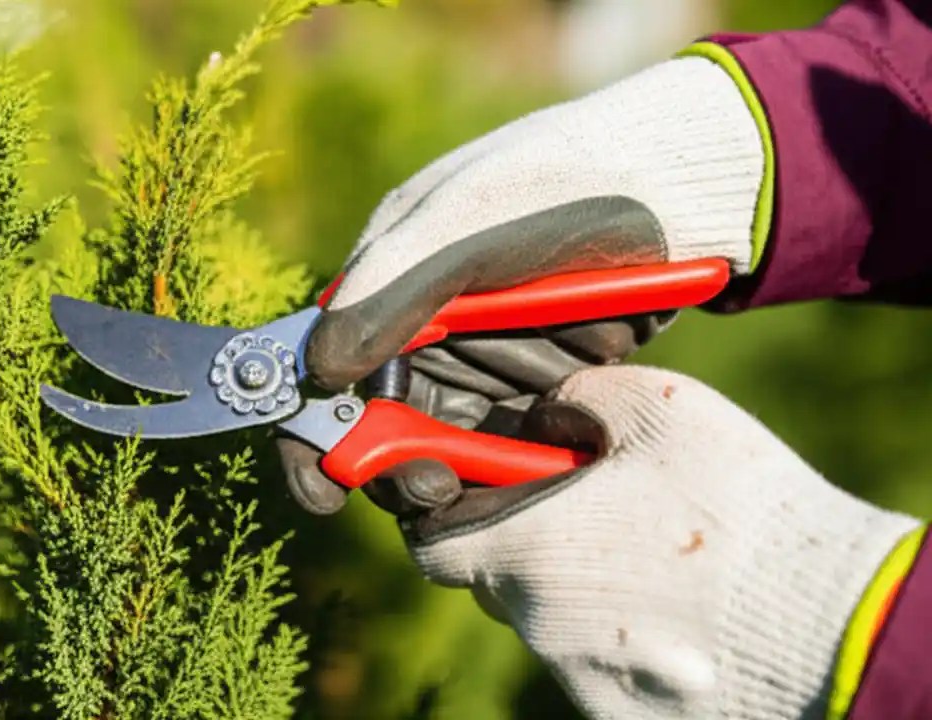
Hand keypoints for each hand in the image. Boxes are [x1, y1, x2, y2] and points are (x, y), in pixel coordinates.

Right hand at [281, 55, 764, 513]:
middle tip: (429, 487)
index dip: (310, 433)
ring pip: (439, 440)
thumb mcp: (464, 229)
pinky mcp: (533, 380)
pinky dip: (504, 460)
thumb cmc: (559, 185)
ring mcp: (478, 354)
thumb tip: (317, 372)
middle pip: (378, 419)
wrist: (679, 186)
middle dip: (391, 464)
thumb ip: (390, 298)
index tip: (323, 492)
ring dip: (449, 470)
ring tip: (478, 480)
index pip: (322, 364)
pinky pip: (501, 438)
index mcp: (385, 278)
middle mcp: (421, 323)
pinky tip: (524, 469)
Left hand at [406, 365, 918, 718]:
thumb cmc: (737, 509)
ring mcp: (580, 681)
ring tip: (656, 561)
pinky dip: (624, 638)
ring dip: (580, 589)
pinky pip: (601, 668)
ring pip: (552, 624)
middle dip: (526, 543)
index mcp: (523, 550)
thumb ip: (572, 398)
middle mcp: (537, 627)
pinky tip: (682, 612)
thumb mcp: (655, 407)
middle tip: (594, 512)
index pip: (431, 545)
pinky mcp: (622, 718)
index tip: (486, 491)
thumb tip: (543, 416)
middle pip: (498, 580)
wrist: (833, 626)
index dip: (446, 513)